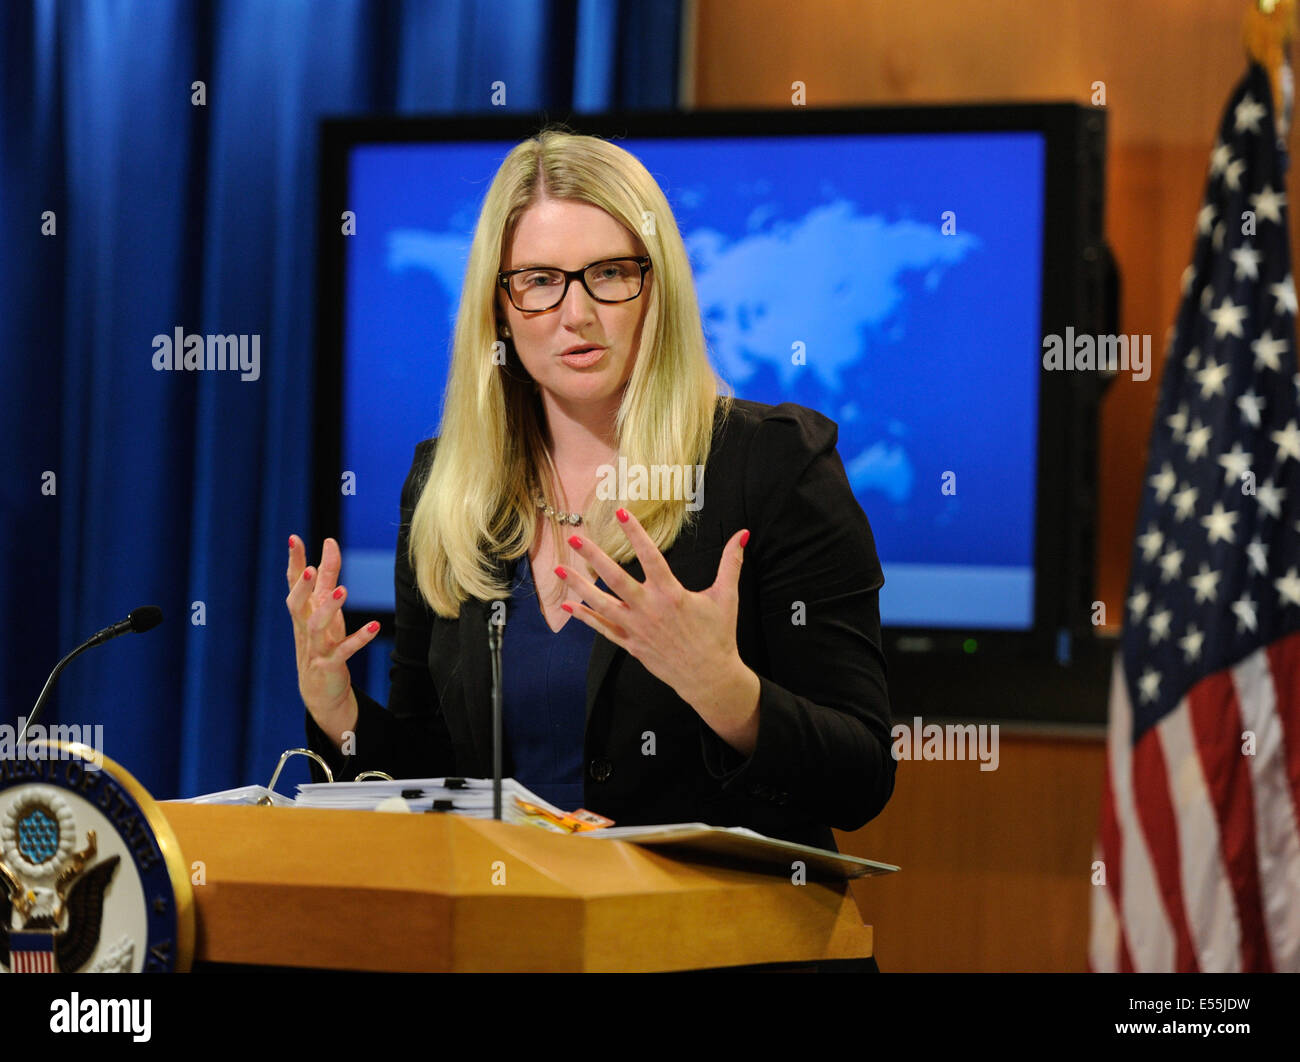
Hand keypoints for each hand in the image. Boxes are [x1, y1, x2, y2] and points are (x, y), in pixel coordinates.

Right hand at [285, 535, 380, 746]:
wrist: (320, 690)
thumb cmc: (323, 641)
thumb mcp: (325, 607)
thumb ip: (328, 576)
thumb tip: (330, 541)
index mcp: (303, 612)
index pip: (294, 584)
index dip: (294, 562)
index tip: (294, 538)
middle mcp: (304, 628)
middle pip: (295, 605)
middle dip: (302, 588)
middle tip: (311, 570)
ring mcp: (315, 648)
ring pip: (316, 627)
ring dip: (329, 609)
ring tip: (344, 591)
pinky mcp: (330, 665)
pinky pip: (344, 651)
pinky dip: (358, 639)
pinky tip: (374, 626)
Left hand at [557, 509, 760, 752]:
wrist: (709, 678)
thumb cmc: (718, 636)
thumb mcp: (726, 597)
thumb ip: (731, 563)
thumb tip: (742, 534)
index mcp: (671, 594)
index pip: (650, 556)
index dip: (635, 533)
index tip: (620, 512)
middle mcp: (649, 609)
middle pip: (615, 579)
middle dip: (593, 557)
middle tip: (575, 537)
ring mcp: (637, 628)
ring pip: (601, 604)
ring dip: (579, 586)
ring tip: (559, 568)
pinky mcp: (631, 645)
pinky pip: (603, 629)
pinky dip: (585, 617)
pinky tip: (568, 605)